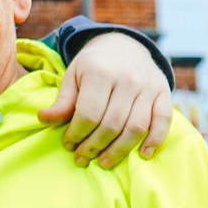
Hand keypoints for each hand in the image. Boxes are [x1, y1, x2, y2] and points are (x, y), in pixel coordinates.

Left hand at [39, 32, 171, 167]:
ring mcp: (148, 86)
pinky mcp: (164, 92)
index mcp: (100, 73)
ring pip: (136, 126)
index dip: (77, 133)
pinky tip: (143, 154)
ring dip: (120, 150)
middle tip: (82, 158)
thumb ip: (62, 100)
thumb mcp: (72, 75)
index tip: (68, 144)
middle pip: (112, 123)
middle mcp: (127, 79)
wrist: (124, 45)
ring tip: (104, 162)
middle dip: (95, 146)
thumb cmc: (94, 65)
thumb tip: (43, 118)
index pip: (88, 113)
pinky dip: (156, 139)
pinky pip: (164, 120)